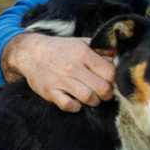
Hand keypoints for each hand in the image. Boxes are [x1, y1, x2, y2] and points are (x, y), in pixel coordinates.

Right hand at [0, 31, 115, 111]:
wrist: (30, 53)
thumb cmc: (60, 49)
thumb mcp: (81, 43)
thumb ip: (100, 49)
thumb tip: (119, 55)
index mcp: (83, 53)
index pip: (110, 73)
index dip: (114, 80)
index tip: (110, 82)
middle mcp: (73, 67)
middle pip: (102, 88)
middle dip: (106, 94)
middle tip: (103, 92)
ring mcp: (60, 80)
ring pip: (88, 98)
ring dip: (93, 101)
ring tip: (91, 97)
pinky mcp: (50, 91)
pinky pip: (68, 105)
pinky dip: (75, 106)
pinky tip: (75, 101)